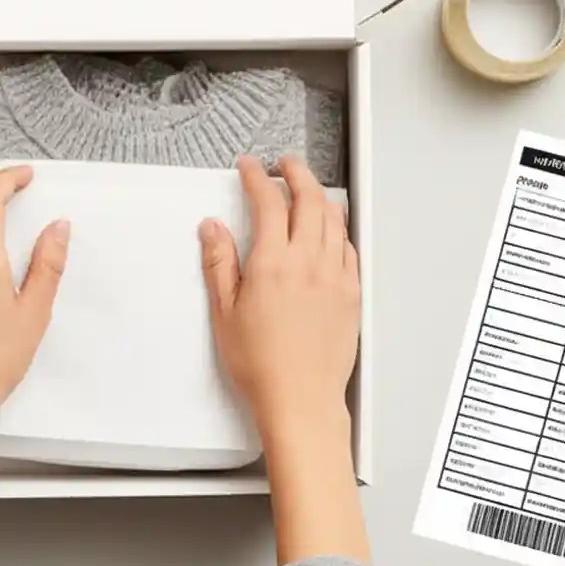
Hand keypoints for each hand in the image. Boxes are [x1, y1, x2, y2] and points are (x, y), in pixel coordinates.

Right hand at [198, 155, 369, 565]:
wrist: (301, 400)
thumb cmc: (260, 365)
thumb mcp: (224, 313)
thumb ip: (219, 264)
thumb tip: (212, 228)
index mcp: (273, 263)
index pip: (268, 202)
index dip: (257, 177)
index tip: (249, 167)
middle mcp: (309, 262)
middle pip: (310, 199)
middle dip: (297, 174)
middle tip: (285, 165)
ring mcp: (336, 276)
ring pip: (334, 220)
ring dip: (320, 196)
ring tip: (308, 190)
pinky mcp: (352, 294)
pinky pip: (348, 248)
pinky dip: (338, 229)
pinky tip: (330, 233)